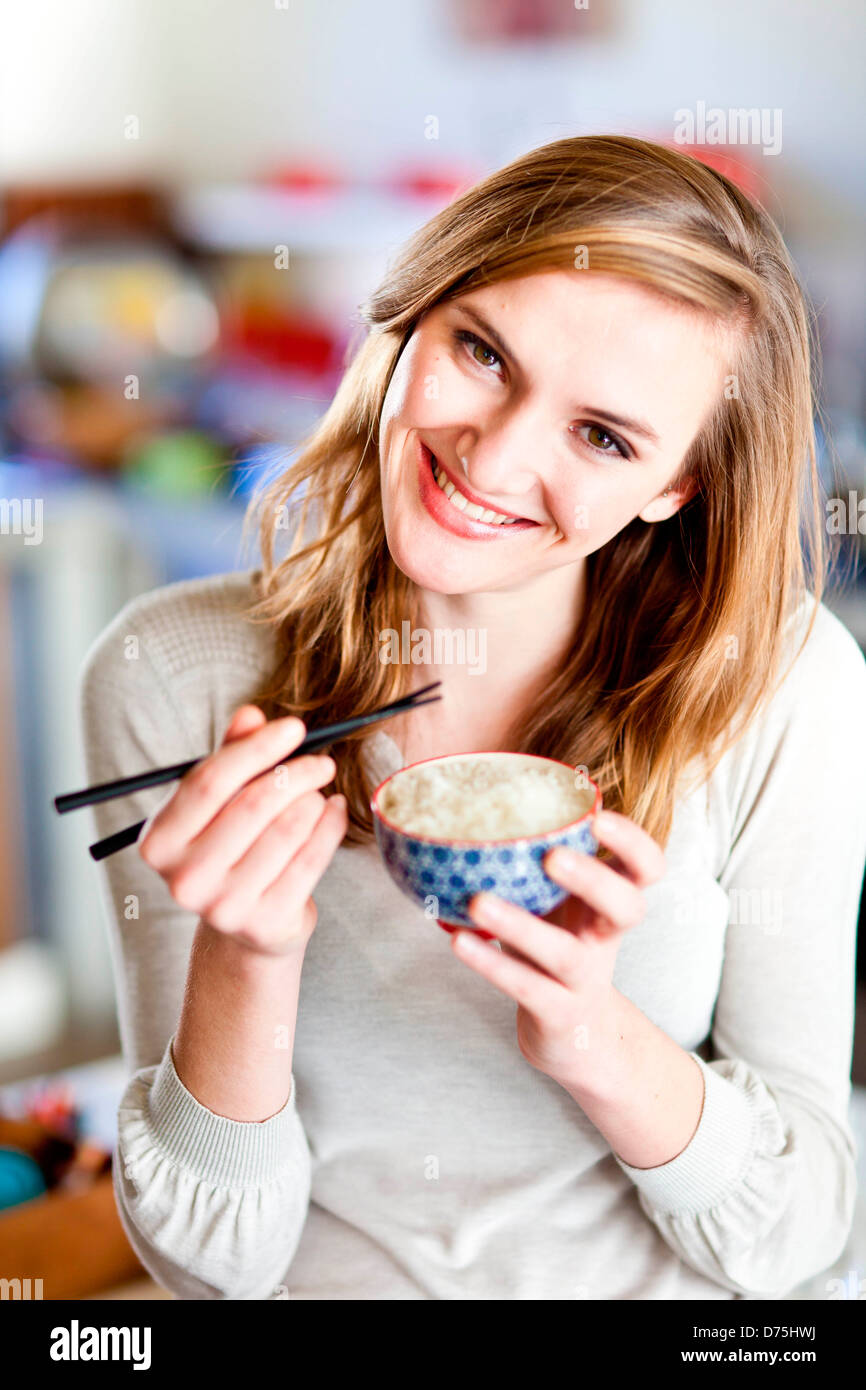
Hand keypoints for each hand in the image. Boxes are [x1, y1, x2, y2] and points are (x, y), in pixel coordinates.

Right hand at [138, 704, 347, 956]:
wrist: (249, 922)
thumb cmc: (231, 845)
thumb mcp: (222, 800)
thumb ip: (232, 755)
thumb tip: (251, 714)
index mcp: (159, 842)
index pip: (210, 782)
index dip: (256, 749)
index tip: (294, 728)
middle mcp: (185, 879)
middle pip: (252, 805)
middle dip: (296, 774)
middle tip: (322, 761)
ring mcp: (224, 907)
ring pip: (287, 830)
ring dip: (313, 801)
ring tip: (319, 792)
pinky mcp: (265, 923)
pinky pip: (312, 860)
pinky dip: (330, 826)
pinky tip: (335, 810)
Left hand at [450, 810, 665, 1083]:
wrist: (575, 1036)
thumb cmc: (557, 949)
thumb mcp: (557, 905)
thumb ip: (531, 863)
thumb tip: (465, 802)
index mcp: (609, 903)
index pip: (646, 868)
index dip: (633, 843)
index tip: (597, 817)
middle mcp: (605, 938)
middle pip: (626, 908)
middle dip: (594, 878)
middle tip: (552, 855)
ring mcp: (585, 980)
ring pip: (565, 955)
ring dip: (522, 927)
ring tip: (478, 903)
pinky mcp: (558, 1013)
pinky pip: (528, 988)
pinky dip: (492, 964)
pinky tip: (458, 942)